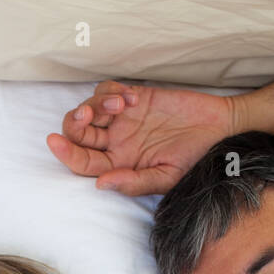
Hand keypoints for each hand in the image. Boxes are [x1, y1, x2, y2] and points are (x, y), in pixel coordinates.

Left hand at [46, 81, 238, 195]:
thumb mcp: (166, 177)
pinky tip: (130, 97)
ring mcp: (122, 119)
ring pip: (90, 109)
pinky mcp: (132, 98)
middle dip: (75, 123)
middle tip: (88, 116)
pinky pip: (107, 89)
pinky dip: (111, 90)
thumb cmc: (193, 159)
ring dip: (96, 104)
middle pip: (78, 133)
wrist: (218, 129)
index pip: (83, 161)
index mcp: (117, 164)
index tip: (55, 142)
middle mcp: (114, 142)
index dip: (66, 153)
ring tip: (120, 104)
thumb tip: (100, 184)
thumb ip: (134, 182)